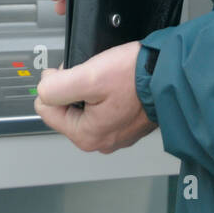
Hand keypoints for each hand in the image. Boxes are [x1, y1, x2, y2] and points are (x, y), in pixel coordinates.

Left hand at [34, 41, 156, 151]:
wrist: (170, 72)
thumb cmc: (135, 76)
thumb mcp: (88, 76)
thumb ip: (56, 87)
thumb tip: (43, 88)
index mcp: (87, 136)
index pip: (46, 109)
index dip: (55, 84)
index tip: (74, 72)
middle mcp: (101, 141)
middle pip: (65, 109)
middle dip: (74, 87)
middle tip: (94, 74)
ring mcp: (116, 133)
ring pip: (85, 106)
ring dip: (91, 88)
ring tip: (108, 77)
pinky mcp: (128, 123)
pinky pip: (104, 106)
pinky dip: (107, 92)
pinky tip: (117, 83)